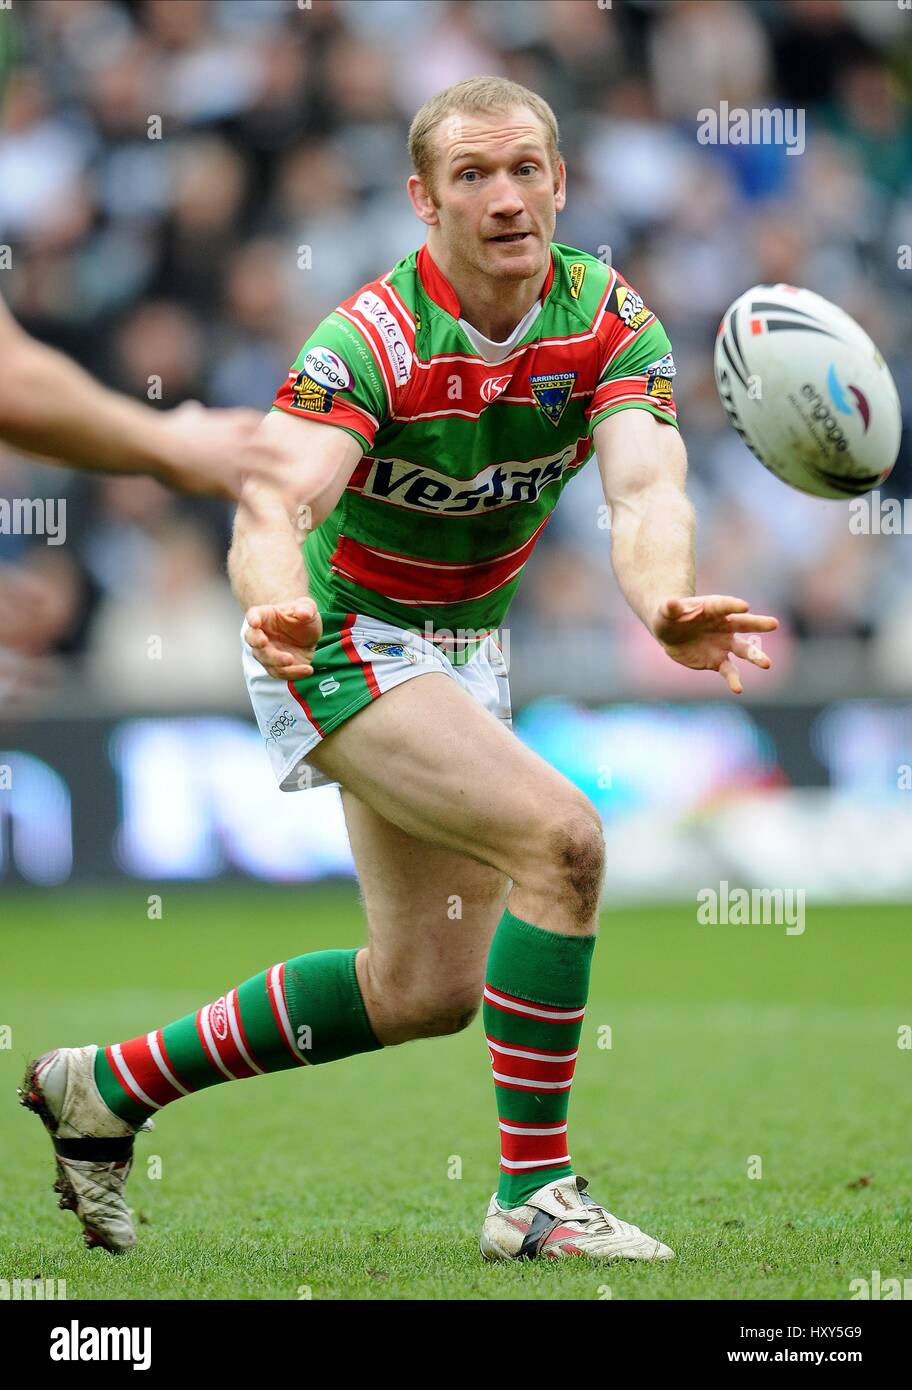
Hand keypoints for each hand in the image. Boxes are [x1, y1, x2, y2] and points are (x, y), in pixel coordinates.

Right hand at [153, 402, 290, 500]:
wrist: (159, 446)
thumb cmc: (167, 430)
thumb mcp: (185, 416)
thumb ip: (193, 413)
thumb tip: (191, 408)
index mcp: (228, 424)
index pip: (255, 422)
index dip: (266, 428)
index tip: (275, 433)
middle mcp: (238, 442)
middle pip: (268, 448)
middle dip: (282, 454)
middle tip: (296, 460)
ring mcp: (234, 463)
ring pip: (265, 474)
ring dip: (279, 483)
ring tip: (294, 491)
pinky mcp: (225, 483)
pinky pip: (247, 500)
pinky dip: (258, 512)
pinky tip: (269, 523)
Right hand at [243, 598, 321, 679]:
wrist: (307, 633)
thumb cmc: (302, 616)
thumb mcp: (308, 607)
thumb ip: (305, 608)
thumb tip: (303, 613)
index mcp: (265, 616)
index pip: (254, 615)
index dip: (252, 618)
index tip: (254, 622)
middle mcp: (261, 635)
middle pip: (253, 640)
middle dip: (258, 643)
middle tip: (264, 643)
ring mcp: (267, 652)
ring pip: (265, 660)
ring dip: (276, 661)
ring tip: (291, 659)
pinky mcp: (278, 666)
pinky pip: (280, 673)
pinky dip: (293, 673)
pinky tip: (307, 669)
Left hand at [652, 594, 777, 694]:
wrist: (670, 633)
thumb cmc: (670, 615)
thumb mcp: (666, 610)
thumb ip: (670, 607)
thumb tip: (671, 603)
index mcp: (713, 608)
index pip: (726, 605)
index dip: (734, 605)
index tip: (745, 607)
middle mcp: (724, 625)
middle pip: (744, 624)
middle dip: (758, 624)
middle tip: (774, 624)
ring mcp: (724, 644)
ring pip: (743, 650)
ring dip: (755, 656)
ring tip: (766, 664)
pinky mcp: (718, 661)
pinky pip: (729, 671)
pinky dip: (733, 680)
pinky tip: (738, 689)